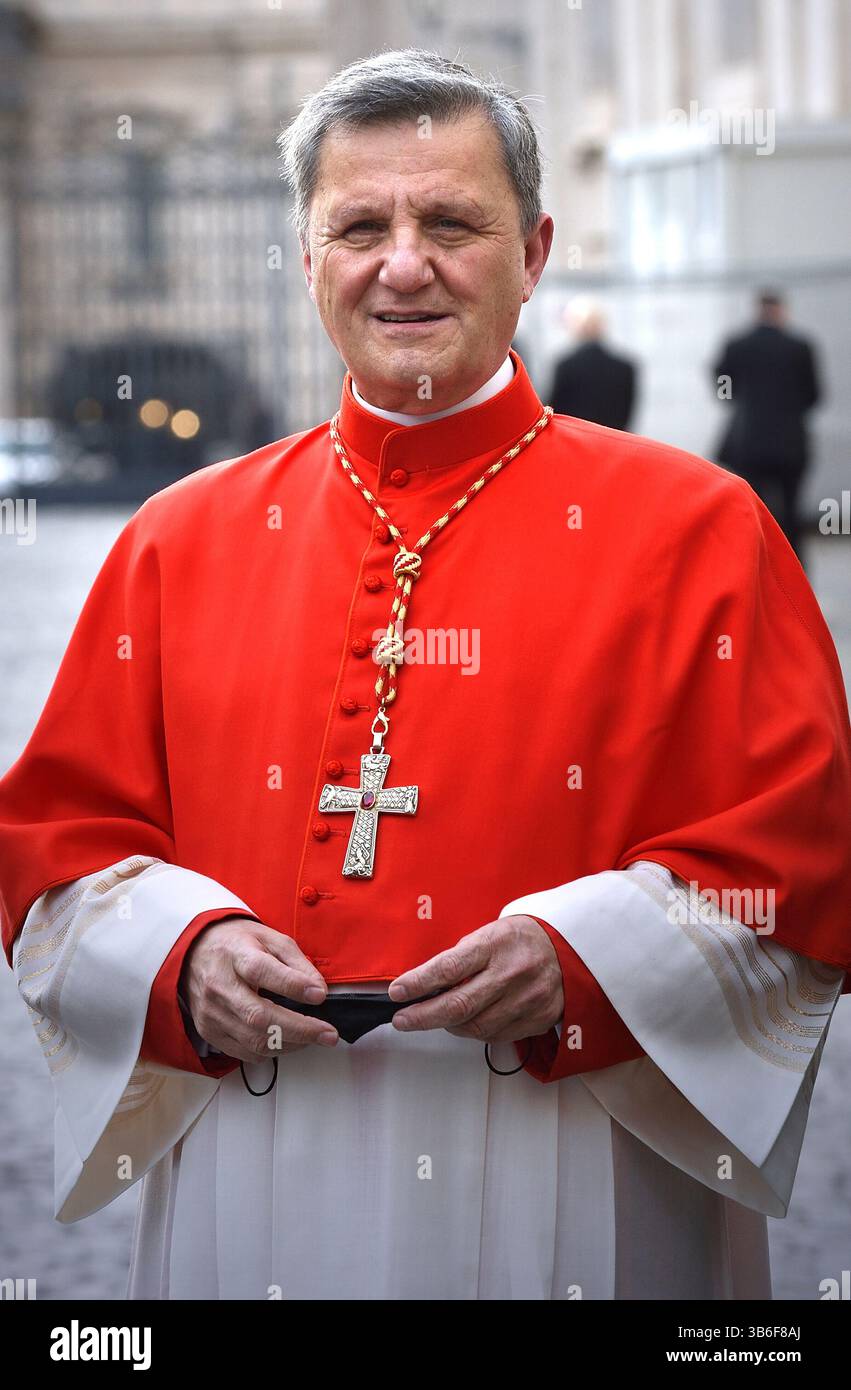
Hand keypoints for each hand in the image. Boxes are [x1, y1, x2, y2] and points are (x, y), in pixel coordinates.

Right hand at [180, 917, 338, 1063]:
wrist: (195, 952)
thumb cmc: (237, 944)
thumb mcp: (270, 939)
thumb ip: (297, 962)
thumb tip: (318, 990)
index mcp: (235, 955)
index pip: (261, 972)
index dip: (293, 986)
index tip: (320, 995)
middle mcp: (219, 986)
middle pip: (259, 1016)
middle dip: (300, 1029)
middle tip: (328, 1034)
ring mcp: (211, 1012)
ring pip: (254, 1040)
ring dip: (290, 1044)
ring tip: (312, 1037)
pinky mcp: (209, 1031)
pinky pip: (244, 1052)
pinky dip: (271, 1051)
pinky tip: (287, 1040)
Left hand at [387, 915, 562, 1043]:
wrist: (567, 949)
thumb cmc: (518, 940)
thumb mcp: (488, 935)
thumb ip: (459, 960)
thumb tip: (423, 986)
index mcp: (495, 945)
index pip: (449, 968)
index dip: (418, 983)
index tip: (397, 992)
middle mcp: (512, 973)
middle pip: (459, 1005)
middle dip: (423, 1016)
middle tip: (402, 1020)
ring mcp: (527, 999)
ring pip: (476, 1027)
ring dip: (449, 1026)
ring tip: (437, 1017)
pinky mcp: (537, 1019)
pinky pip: (496, 1036)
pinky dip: (476, 1032)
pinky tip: (469, 1022)